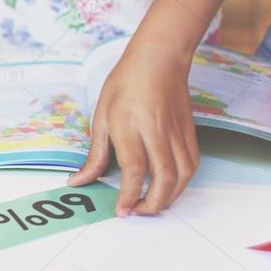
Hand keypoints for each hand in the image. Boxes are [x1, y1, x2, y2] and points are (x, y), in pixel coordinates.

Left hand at [68, 48, 199, 215]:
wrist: (159, 58)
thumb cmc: (125, 84)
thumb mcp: (101, 117)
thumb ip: (94, 155)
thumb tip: (78, 181)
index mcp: (130, 128)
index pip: (133, 170)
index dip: (129, 195)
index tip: (122, 211)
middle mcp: (157, 132)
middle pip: (164, 177)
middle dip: (153, 203)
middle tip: (138, 212)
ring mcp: (176, 132)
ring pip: (182, 174)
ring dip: (170, 196)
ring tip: (152, 204)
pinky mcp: (190, 131)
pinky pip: (192, 163)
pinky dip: (183, 181)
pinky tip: (170, 186)